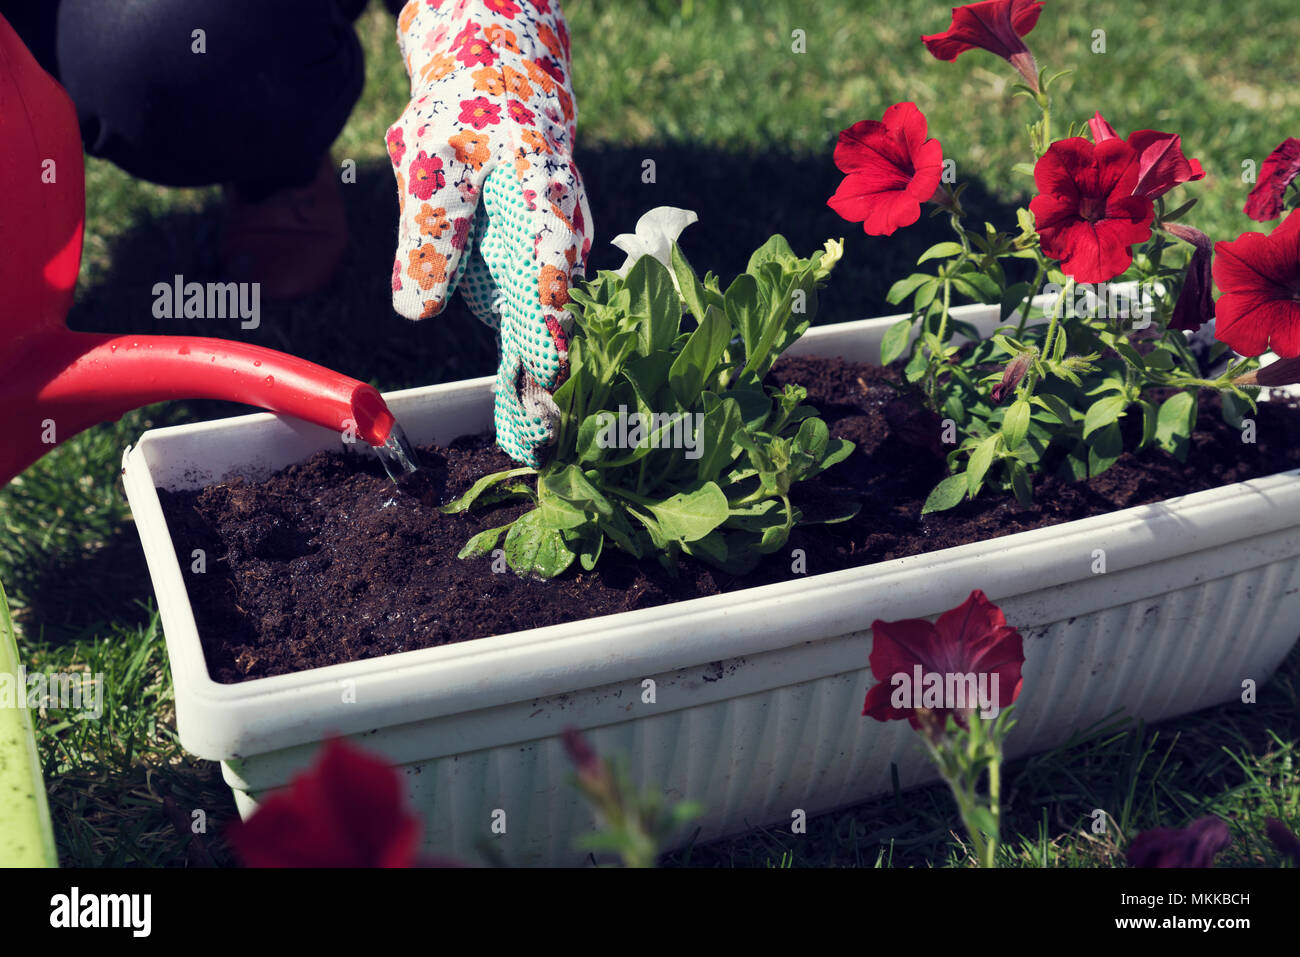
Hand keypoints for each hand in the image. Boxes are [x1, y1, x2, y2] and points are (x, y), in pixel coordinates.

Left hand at [386, 0, 591, 466]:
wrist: (494, 95)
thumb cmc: (465, 120)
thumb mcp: (433, 159)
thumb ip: (430, 230)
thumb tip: (418, 311)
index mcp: (546, 201)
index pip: (551, 266)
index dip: (550, 317)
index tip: (547, 369)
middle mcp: (558, 240)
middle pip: (556, 315)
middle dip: (551, 378)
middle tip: (541, 437)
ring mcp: (545, 264)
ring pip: (543, 332)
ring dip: (540, 389)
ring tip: (531, 445)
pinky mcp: (526, 280)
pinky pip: (527, 334)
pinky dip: (526, 378)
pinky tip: (522, 426)